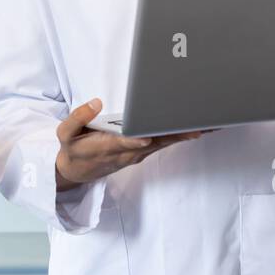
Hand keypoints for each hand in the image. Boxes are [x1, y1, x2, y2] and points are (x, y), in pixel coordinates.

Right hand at [55, 98, 202, 190]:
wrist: (76, 172)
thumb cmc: (73, 149)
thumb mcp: (64, 134)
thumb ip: (78, 117)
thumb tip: (96, 102)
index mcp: (106, 146)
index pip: (125, 142)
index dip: (138, 140)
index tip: (149, 137)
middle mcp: (127, 152)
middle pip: (155, 142)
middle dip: (176, 134)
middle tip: (198, 126)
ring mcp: (137, 153)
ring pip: (165, 142)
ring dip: (186, 134)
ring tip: (209, 123)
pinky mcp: (143, 151)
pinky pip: (165, 142)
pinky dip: (182, 135)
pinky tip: (200, 127)